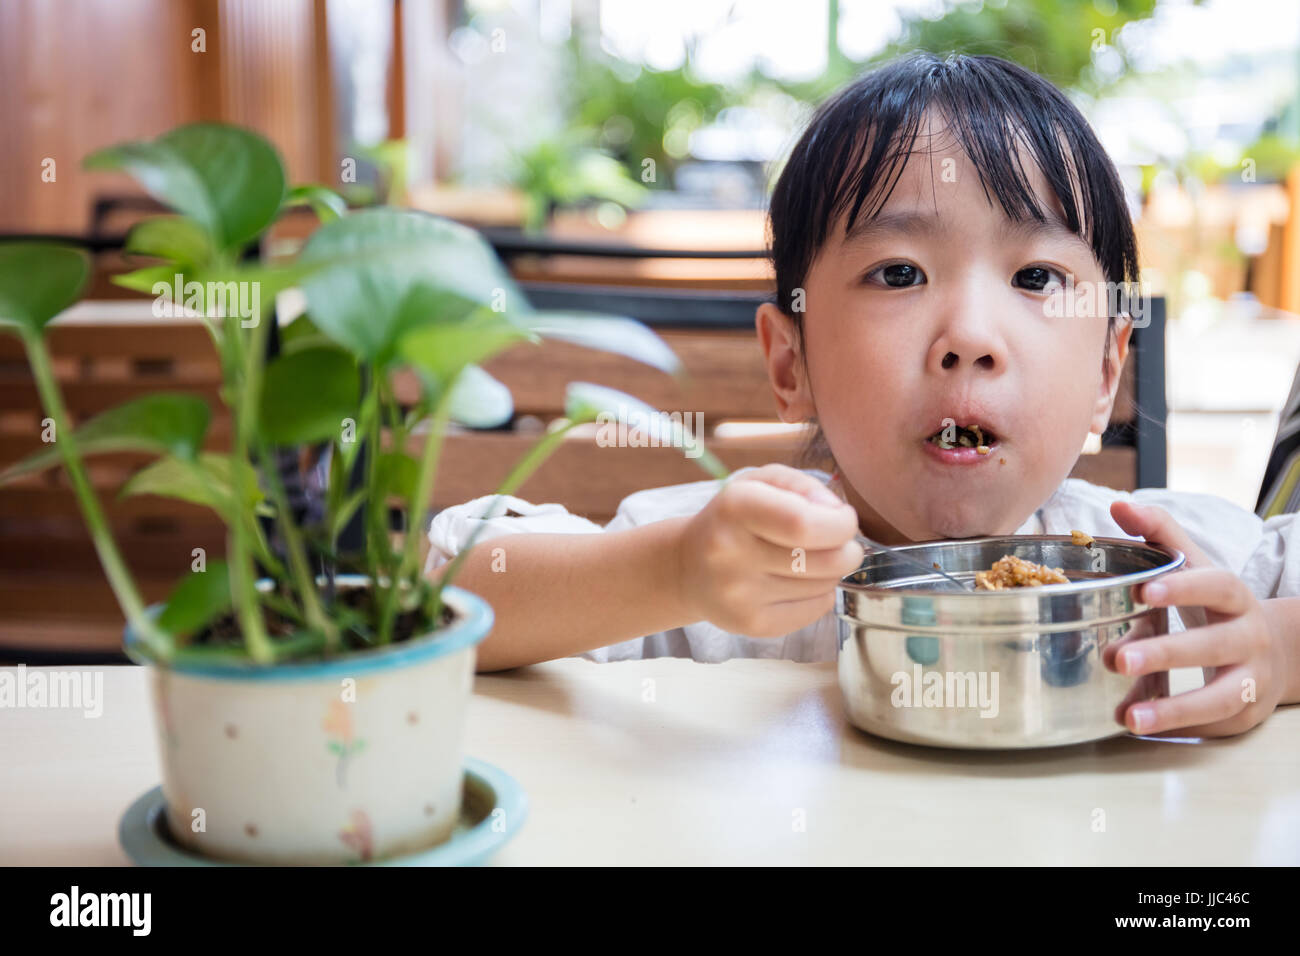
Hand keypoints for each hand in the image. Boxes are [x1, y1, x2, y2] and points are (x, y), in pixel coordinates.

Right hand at [675, 464, 864, 637]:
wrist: (687, 567)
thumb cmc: (734, 519)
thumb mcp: (760, 482)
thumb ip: (803, 486)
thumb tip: (837, 513)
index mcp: (735, 507)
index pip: (804, 524)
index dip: (840, 524)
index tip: (843, 520)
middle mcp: (731, 552)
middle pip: (825, 560)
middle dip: (848, 551)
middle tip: (841, 544)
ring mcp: (739, 594)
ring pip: (823, 586)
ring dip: (831, 573)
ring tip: (810, 561)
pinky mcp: (751, 625)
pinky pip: (815, 611)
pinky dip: (820, 596)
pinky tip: (799, 583)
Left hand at [1108, 501, 1286, 736]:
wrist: (1273, 649)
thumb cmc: (1216, 603)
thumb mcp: (1195, 565)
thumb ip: (1159, 534)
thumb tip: (1118, 505)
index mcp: (1234, 596)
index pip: (1216, 585)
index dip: (1184, 587)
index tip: (1144, 590)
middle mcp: (1249, 637)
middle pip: (1213, 646)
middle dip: (1165, 654)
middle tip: (1116, 659)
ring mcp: (1252, 678)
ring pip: (1219, 697)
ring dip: (1173, 708)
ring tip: (1129, 717)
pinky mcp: (1244, 713)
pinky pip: (1213, 724)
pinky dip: (1177, 728)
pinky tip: (1139, 727)